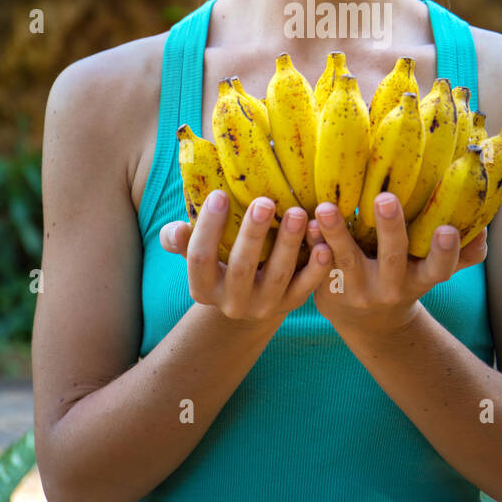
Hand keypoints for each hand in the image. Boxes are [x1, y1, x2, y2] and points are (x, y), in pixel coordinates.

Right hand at [160, 191, 333, 326]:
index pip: (200, 259)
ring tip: (298, 213)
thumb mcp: (199, 255)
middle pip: (241, 267)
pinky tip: (324, 244)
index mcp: (203, 287)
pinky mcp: (291, 305)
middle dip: (253, 234)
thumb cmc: (220, 262)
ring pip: (277, 276)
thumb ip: (181, 240)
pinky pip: (306, 287)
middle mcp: (232, 302)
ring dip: (289, 243)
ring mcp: (263, 306)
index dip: (208, 228)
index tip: (220, 194)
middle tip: (265, 201)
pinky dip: (317, 267)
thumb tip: (177, 229)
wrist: (248, 301)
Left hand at [305, 192, 487, 334]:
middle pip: (392, 258)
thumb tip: (483, 228)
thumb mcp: (433, 272)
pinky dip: (309, 244)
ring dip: (336, 233)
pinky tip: (303, 222)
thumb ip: (462, 254)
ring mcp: (356, 289)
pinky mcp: (326, 287)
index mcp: (420, 278)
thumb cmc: (406, 278)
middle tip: (386, 198)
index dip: (445, 252)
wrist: (366, 321)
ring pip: (346, 261)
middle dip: (390, 229)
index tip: (447, 229)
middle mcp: (390, 286)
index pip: (439, 267)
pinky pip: (317, 265)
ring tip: (325, 207)